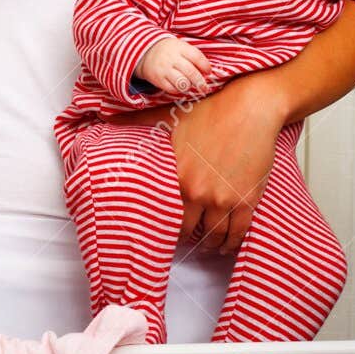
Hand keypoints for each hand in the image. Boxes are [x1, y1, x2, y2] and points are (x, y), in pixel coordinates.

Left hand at [113, 69, 282, 254]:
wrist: (249, 107)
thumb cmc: (209, 109)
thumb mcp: (167, 116)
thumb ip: (135, 122)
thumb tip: (105, 117)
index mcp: (177, 177)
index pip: (166, 215)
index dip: (166, 226)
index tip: (167, 230)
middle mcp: (197, 192)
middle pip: (190, 230)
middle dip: (189, 238)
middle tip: (190, 241)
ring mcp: (223, 198)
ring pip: (215, 235)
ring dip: (213, 244)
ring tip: (211, 246)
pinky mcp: (246, 199)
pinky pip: (239, 231)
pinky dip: (234, 242)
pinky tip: (230, 244)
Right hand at [136, 36, 213, 95]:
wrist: (146, 51)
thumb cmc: (170, 50)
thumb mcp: (181, 47)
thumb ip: (194, 56)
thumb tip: (206, 72)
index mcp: (180, 47)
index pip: (196, 57)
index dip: (205, 66)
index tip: (208, 72)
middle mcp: (172, 58)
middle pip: (191, 72)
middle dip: (200, 82)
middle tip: (204, 87)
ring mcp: (164, 69)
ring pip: (182, 83)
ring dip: (189, 86)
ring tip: (189, 85)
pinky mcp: (158, 79)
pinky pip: (172, 89)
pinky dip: (178, 90)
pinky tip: (179, 87)